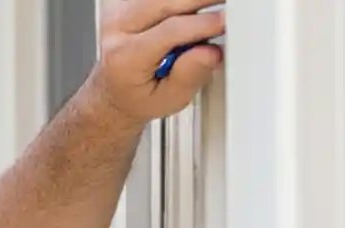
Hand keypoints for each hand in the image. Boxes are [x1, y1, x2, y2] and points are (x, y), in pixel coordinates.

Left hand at [78, 0, 225, 125]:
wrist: (113, 93)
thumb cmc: (137, 97)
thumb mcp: (167, 101)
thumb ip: (188, 78)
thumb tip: (210, 53)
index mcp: (124, 57)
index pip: (169, 31)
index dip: (203, 24)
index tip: (226, 23)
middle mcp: (118, 28)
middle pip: (167, 2)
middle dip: (204, 1)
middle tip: (231, 6)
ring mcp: (119, 11)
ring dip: (193, 1)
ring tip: (217, 7)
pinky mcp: (126, 2)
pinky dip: (181, 2)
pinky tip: (195, 8)